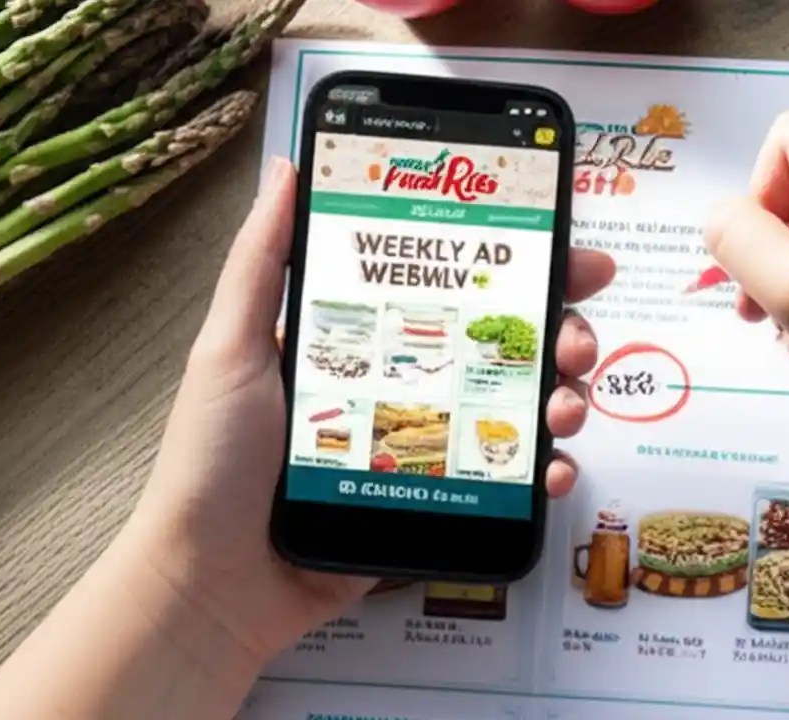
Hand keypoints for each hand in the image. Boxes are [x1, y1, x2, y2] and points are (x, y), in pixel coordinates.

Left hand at [123, 158, 614, 664]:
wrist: (216, 581)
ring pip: (520, 406)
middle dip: (560, 332)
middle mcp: (406, 383)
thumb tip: (288, 169)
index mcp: (367, 336)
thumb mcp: (230, 347)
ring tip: (566, 405)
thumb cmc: (214, 461)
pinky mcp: (438, 502)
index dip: (520, 264)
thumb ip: (262, 261)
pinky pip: (508, 478)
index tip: (569, 251)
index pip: (456, 284)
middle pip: (506, 343)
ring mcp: (427, 444)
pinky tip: (552, 468)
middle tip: (574, 342)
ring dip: (563, 396)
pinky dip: (545, 470)